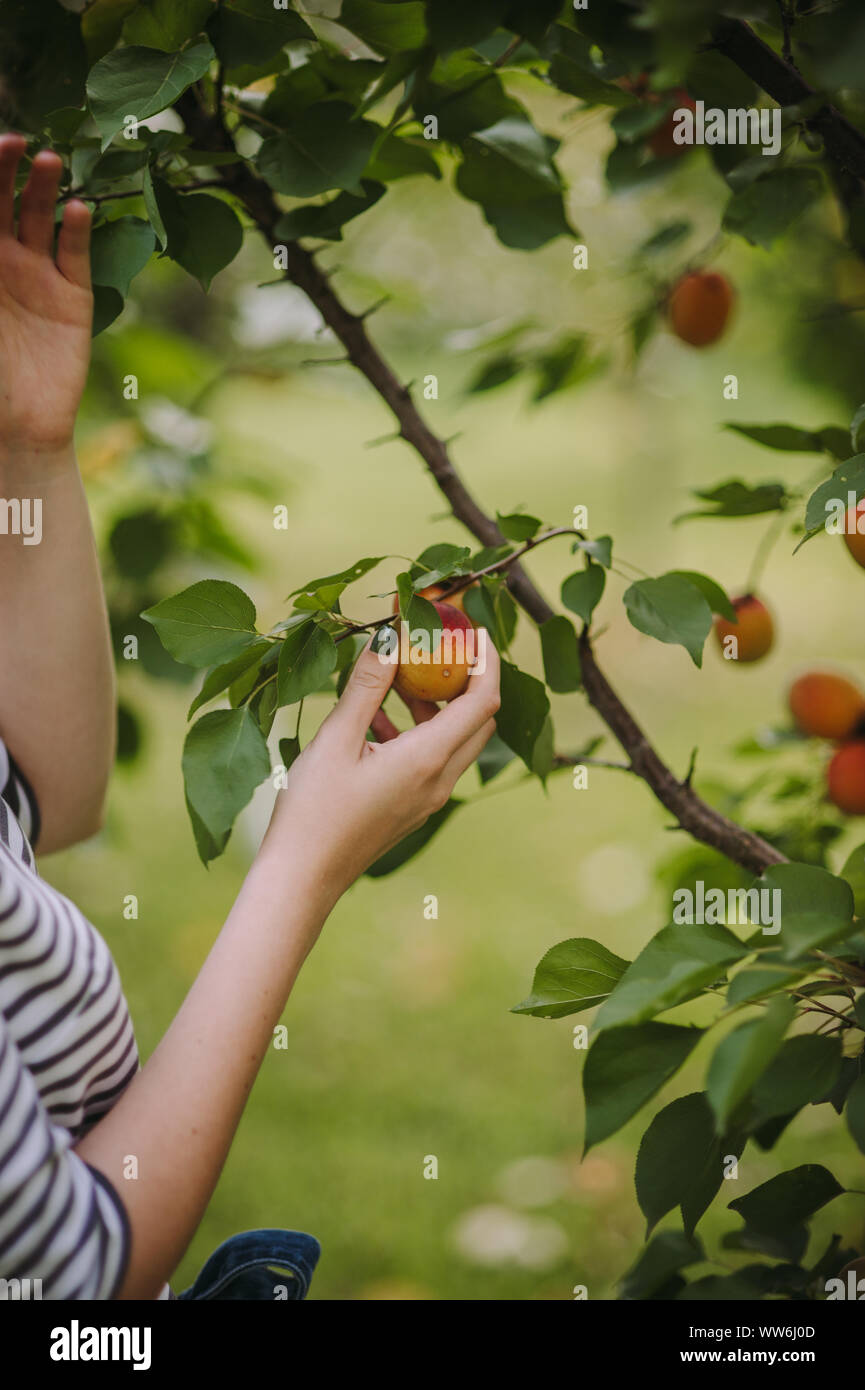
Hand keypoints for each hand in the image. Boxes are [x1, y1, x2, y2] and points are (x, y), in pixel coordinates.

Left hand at [0, 135, 92, 455]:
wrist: (17, 427)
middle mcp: (3, 261)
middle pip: (4, 202)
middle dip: (6, 169)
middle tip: (14, 141)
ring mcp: (39, 277)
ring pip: (40, 220)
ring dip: (43, 189)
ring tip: (48, 161)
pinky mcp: (74, 299)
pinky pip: (75, 257)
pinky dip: (77, 232)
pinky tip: (77, 208)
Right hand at [262, 634, 500, 898]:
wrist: (302, 878)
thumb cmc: (313, 811)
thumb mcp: (336, 738)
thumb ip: (367, 685)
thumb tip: (392, 637)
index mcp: (427, 759)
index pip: (483, 699)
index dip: (485, 660)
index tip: (471, 630)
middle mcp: (439, 780)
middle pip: (478, 720)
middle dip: (465, 679)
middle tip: (436, 650)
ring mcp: (428, 798)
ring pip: (455, 740)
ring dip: (436, 705)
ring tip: (395, 680)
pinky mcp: (412, 808)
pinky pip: (432, 761)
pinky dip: (418, 731)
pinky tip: (374, 719)